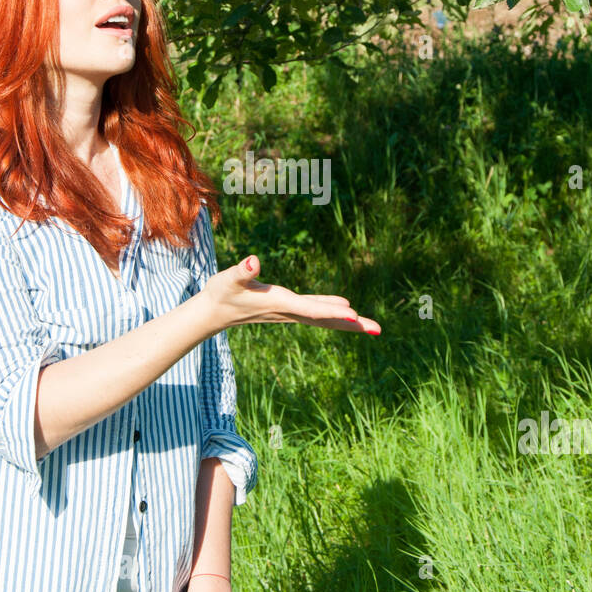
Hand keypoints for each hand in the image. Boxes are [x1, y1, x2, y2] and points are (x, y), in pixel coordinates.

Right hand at [200, 256, 380, 335]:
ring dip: (349, 322)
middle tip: (379, 330)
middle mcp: (289, 311)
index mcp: (279, 304)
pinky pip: (317, 311)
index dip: (331, 310)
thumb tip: (253, 262)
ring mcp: (290, 311)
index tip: (354, 314)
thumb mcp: (229, 279)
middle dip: (352, 325)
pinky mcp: (288, 307)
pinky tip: (346, 309)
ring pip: (325, 318)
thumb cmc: (220, 293)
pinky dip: (334, 311)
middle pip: (327, 319)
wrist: (213, 312)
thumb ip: (242, 271)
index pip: (310, 310)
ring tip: (373, 327)